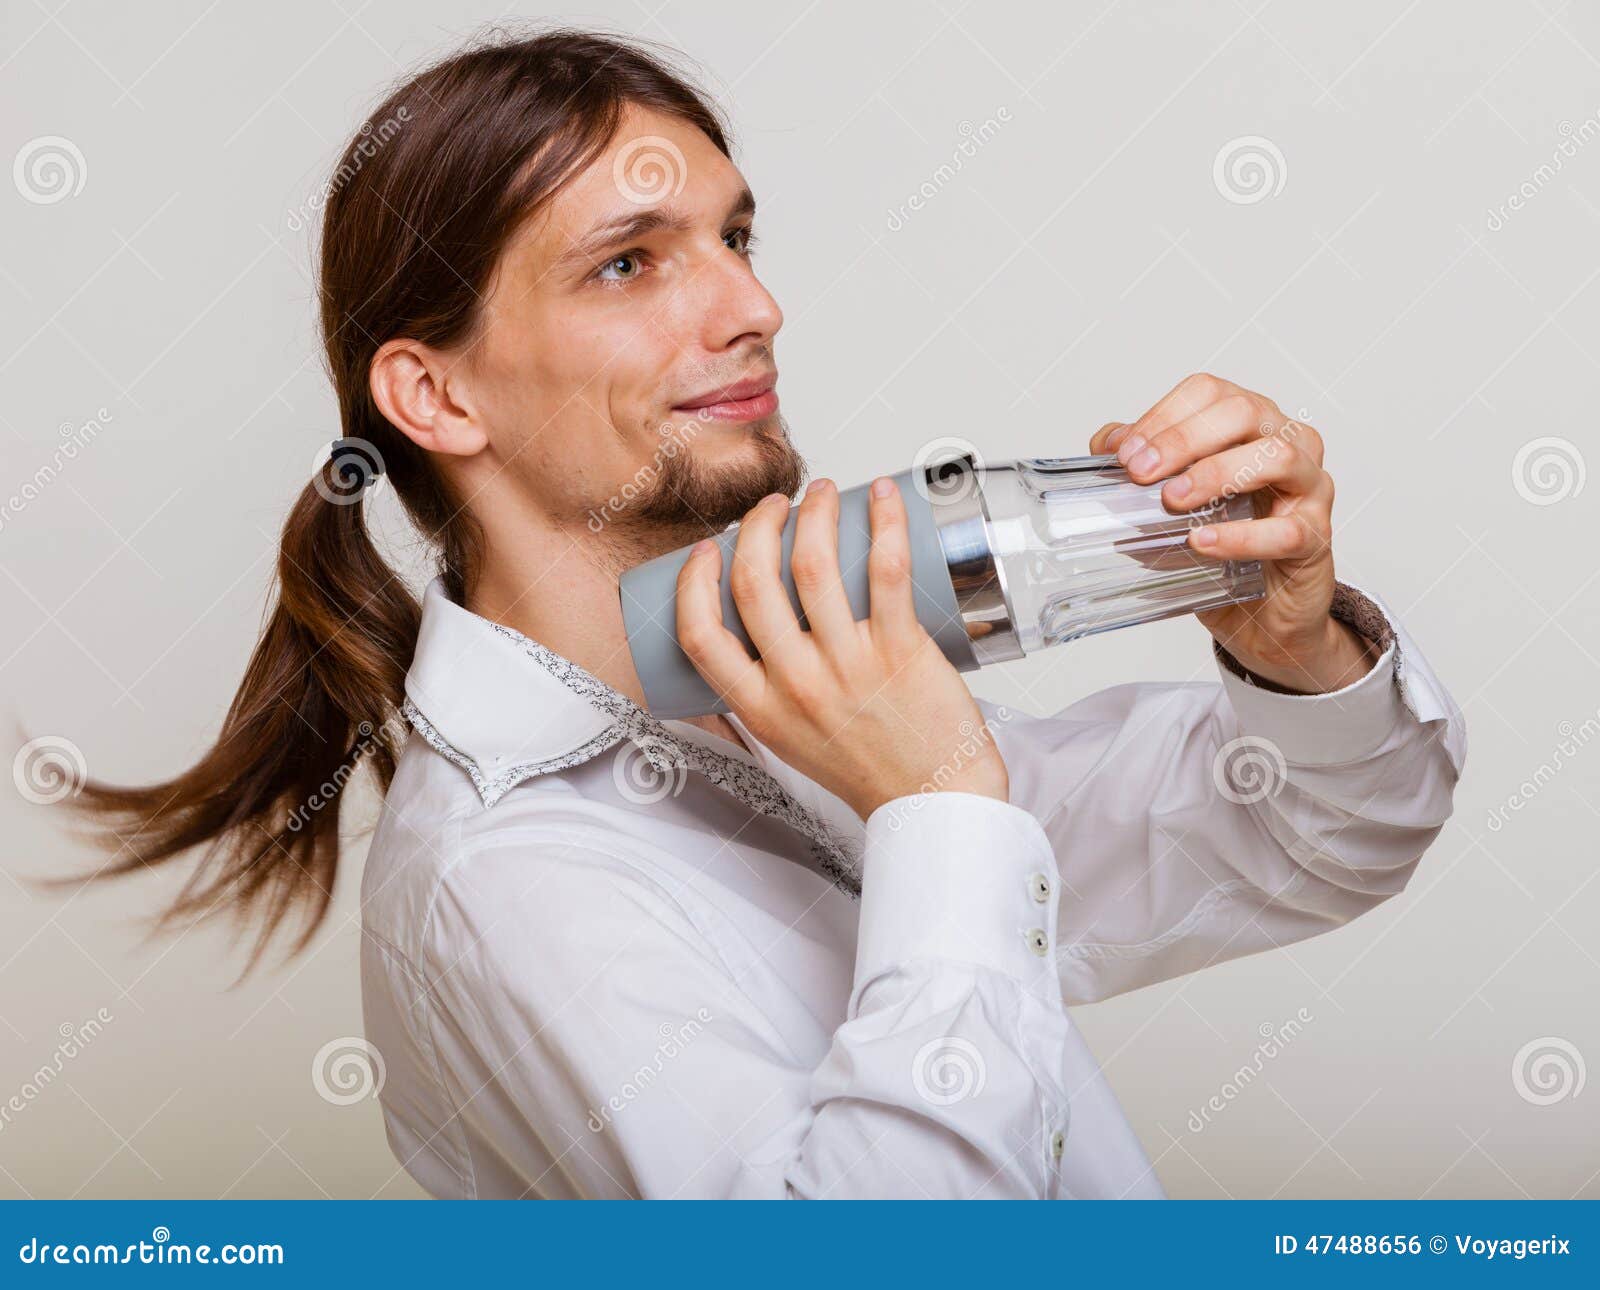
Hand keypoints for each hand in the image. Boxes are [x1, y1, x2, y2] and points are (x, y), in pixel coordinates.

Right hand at [675, 477, 1009, 819]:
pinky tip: (884, 496)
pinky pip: (886, 571)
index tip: (710, 548)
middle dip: (759, 526)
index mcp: (761, 708)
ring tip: (822, 494)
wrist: (933, 801)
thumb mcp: (791, 739)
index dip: (695, 580)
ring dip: (813, 513)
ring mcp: (848, 666)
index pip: (699, 634)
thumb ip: (766, 693)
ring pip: (812, 565)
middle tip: (777, 507)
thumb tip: (750, 638)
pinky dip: (884, 523)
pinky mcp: (899, 650)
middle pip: (753, 583)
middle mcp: (797, 685)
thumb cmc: (868, 767)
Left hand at [1090, 372, 1376, 693]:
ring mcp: (1308, 487)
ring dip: (1217, 473)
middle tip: (1142, 473)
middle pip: (1243, 412)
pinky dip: (1242, 536)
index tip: (1126, 453)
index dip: (1165, 415)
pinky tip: (1204, 542)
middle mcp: (1287, 442)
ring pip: (1278, 455)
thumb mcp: (1173, 501)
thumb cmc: (1222, 546)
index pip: (1210, 393)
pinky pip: (1287, 530)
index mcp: (1250, 423)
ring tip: (1173, 501)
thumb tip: (1107, 443)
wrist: (1262, 612)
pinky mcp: (1315, 537)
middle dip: (1184, 439)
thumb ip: (1146, 465)